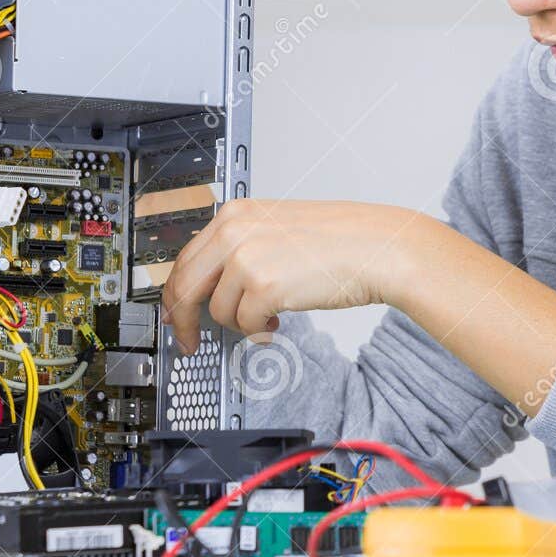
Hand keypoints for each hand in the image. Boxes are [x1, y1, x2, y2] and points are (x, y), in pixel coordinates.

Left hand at [161, 198, 426, 353]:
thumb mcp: (276, 230)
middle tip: (189, 342)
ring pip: (217, 310)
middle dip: (183, 322)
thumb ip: (240, 250)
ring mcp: (246, 257)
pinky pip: (244, 324)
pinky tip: (277, 322)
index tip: (178, 314)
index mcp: (234, 214)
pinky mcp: (264, 285)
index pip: (185, 259)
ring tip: (268, 317)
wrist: (378, 248)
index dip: (177, 294)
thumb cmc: (339, 242)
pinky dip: (258, 331)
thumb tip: (213, 285)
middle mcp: (234, 231)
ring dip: (239, 323)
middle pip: (183, 286)